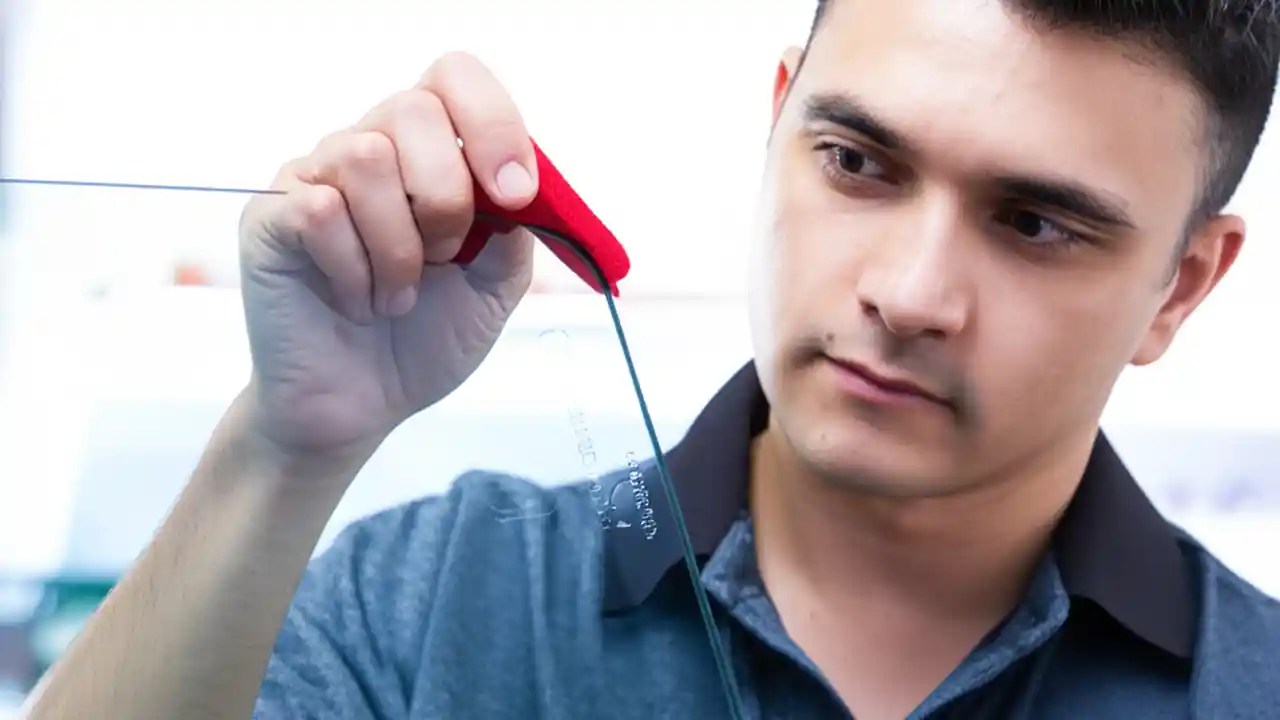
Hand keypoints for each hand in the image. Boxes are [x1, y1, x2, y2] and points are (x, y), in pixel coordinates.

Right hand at [237, 52, 537, 459]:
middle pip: (412, 110)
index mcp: (425, 152)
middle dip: (447, 198)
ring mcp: (314, 178)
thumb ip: (515, 234)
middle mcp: (367, 148)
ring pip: (365, 157)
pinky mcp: (272, 218)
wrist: (360, 407)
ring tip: (397, 296)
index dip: (493, 124)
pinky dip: (355, 272)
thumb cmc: (421, 340)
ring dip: (399, 246)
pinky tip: (355, 302)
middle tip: (445, 260)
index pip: (454, 79)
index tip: (515, 193)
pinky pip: (320, 211)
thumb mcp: (493, 289)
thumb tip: (524, 192)